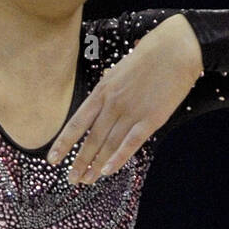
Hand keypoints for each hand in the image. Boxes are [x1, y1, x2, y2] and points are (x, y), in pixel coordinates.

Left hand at [46, 13, 202, 183]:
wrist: (176, 48)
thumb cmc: (149, 55)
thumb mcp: (119, 69)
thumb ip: (108, 88)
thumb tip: (100, 98)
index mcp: (102, 91)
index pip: (76, 123)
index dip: (63, 144)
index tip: (52, 160)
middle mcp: (112, 104)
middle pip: (91, 140)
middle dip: (80, 162)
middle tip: (72, 179)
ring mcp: (131, 112)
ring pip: (108, 145)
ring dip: (96, 165)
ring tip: (88, 180)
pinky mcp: (151, 119)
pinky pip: (131, 144)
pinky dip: (118, 159)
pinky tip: (108, 172)